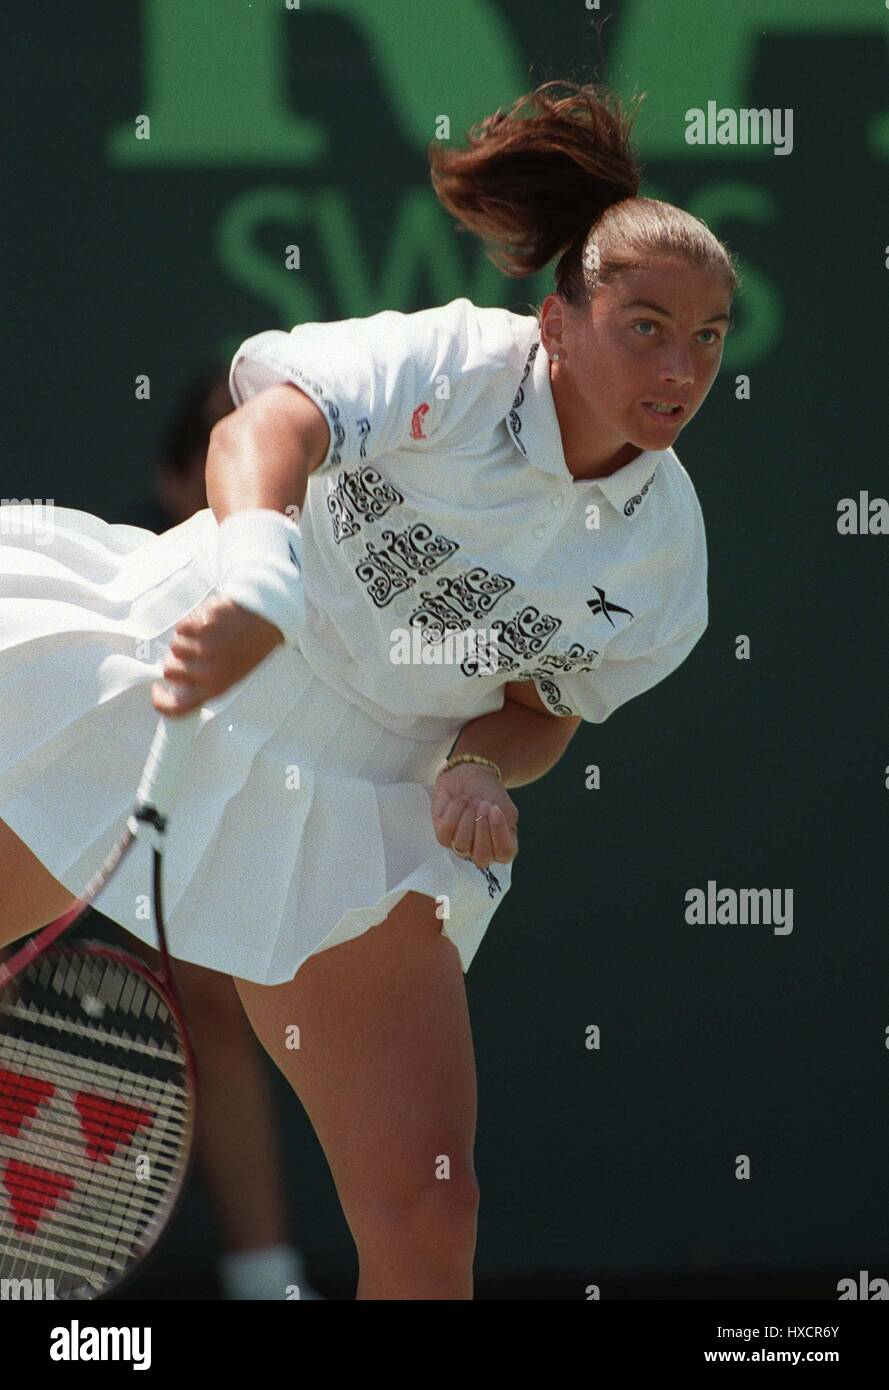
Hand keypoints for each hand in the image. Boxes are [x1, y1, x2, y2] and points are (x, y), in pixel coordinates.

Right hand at [151, 596, 284, 717]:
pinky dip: (190, 624)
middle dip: (175, 661)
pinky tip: (206, 624)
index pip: (176, 707)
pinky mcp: (202, 626)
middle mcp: (208, 672)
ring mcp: (204, 648)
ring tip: (204, 636)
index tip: (157, 690)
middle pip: (168, 671)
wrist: (266, 620)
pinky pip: (181, 627)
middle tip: (191, 653)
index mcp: (215, 689)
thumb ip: (204, 684)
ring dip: (184, 641)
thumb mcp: (230, 676)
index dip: (160, 701)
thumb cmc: (248, 648)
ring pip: (174, 646)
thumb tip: (176, 686)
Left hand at [431, 762, 518, 869]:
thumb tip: (492, 828)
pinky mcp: (442, 835)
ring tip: (472, 800)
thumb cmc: (488, 793)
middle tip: (483, 804)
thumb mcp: (505, 807)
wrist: (470, 775)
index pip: (504, 853)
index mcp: (500, 846)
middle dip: (481, 827)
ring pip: (461, 844)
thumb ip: (506, 823)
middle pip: (481, 856)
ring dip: (467, 818)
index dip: (499, 832)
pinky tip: (460, 801)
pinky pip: (446, 831)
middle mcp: (480, 851)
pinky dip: (454, 812)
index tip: (495, 809)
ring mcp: (460, 845)